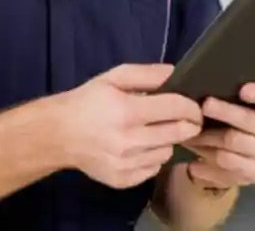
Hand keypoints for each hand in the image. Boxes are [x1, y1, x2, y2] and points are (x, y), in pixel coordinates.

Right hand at [51, 64, 202, 188]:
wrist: (58, 135)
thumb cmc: (88, 101)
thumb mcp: (114, 78)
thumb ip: (147, 74)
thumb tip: (176, 74)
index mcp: (126, 111)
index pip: (175, 109)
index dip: (191, 106)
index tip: (196, 105)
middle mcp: (128, 141)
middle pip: (177, 133)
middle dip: (188, 124)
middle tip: (187, 118)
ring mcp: (125, 164)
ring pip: (167, 152)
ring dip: (168, 140)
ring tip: (155, 131)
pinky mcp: (122, 180)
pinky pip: (154, 168)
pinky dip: (153, 157)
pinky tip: (141, 147)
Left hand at [182, 83, 254, 189]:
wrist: (227, 153)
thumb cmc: (229, 116)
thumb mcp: (229, 101)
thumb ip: (226, 91)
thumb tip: (207, 83)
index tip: (242, 90)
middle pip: (253, 122)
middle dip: (227, 112)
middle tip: (205, 105)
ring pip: (236, 143)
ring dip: (209, 138)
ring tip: (190, 135)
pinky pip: (228, 167)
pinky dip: (207, 164)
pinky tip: (194, 163)